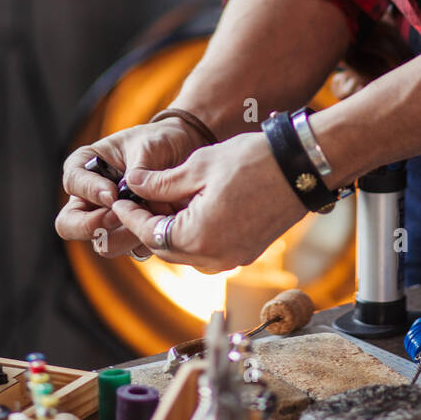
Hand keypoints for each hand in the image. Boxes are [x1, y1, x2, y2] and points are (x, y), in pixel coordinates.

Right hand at [54, 117, 203, 257]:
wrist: (183, 153)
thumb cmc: (159, 141)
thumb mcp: (149, 145)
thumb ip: (138, 167)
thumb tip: (128, 192)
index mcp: (85, 166)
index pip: (72, 182)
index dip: (90, 191)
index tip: (113, 194)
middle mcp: (90, 197)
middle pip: (69, 224)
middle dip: (93, 225)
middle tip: (120, 215)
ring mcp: (108, 220)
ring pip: (101, 244)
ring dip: (125, 236)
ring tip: (149, 218)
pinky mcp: (129, 235)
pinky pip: (129, 249)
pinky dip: (144, 241)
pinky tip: (161, 224)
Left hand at [111, 132, 306, 272]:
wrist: (301, 167)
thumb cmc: (252, 161)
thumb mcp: (199, 166)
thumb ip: (162, 182)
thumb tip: (134, 183)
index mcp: (198, 237)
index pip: (150, 233)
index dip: (131, 216)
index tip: (119, 200)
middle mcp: (214, 257)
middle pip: (167, 248)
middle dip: (149, 225)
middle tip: (136, 201)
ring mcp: (233, 258)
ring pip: (187, 252)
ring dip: (171, 231)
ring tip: (162, 203)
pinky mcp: (246, 252)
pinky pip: (209, 251)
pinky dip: (194, 234)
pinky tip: (190, 210)